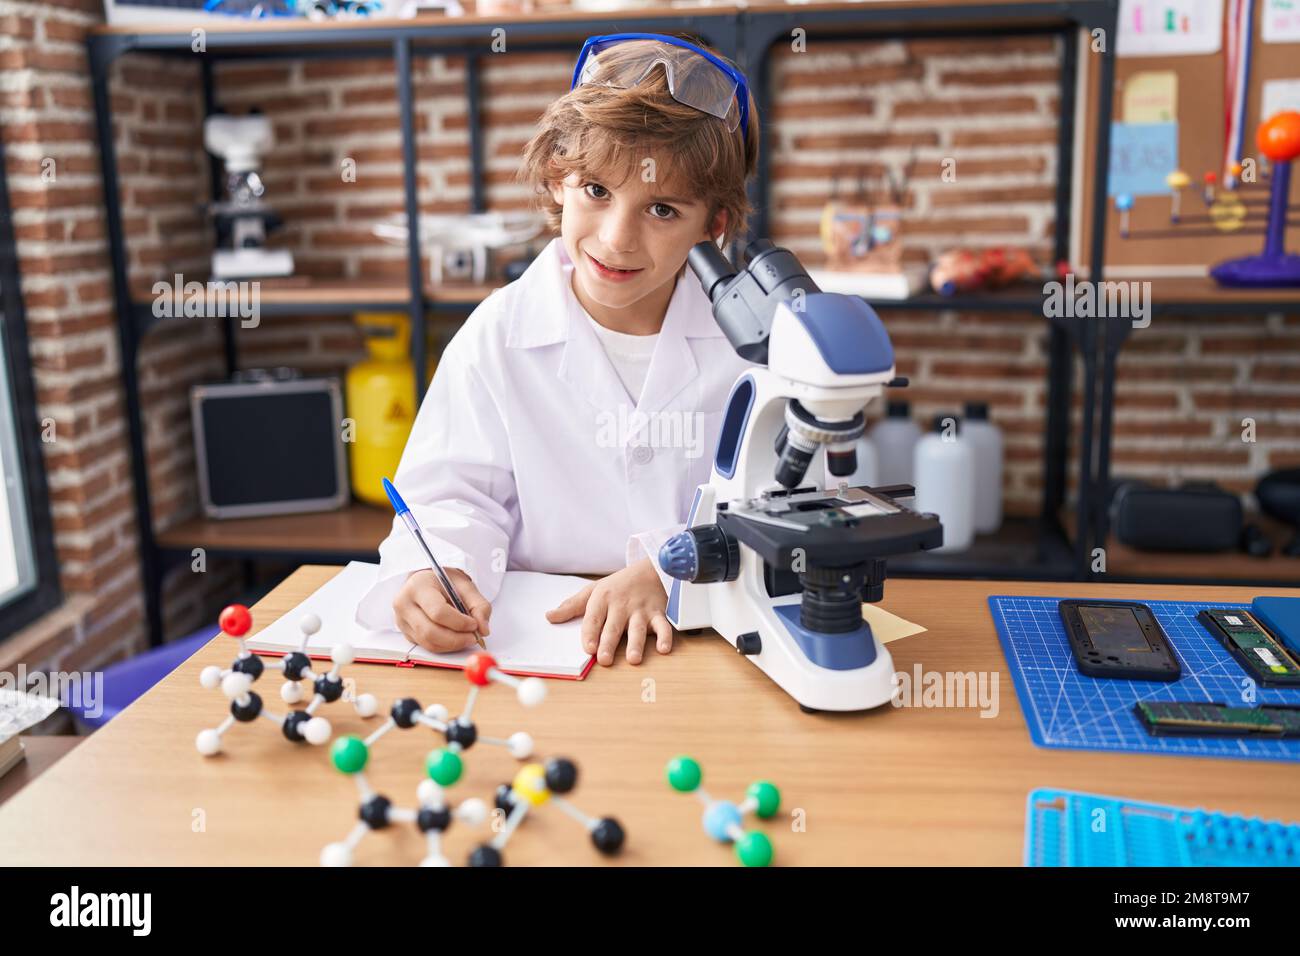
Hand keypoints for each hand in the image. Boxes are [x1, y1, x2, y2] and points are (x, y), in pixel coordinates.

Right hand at [394, 568, 490, 653]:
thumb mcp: (465, 585)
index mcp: (418, 587)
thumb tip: (483, 630)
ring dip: (452, 645)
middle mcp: (404, 604)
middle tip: (473, 637)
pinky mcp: (406, 633)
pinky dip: (445, 646)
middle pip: (430, 631)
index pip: (438, 611)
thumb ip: (479, 605)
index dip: (459, 622)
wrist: (426, 581)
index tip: (474, 624)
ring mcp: (402, 620)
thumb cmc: (444, 582)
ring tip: (467, 638)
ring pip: (428, 642)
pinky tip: (455, 639)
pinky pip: (426, 646)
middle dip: (456, 639)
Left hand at [546, 558, 673, 665]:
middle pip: (614, 626)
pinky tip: (663, 649)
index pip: (594, 618)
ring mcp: (641, 610)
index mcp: (602, 599)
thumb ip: (571, 606)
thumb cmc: (618, 585)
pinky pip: (663, 625)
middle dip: (609, 643)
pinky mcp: (658, 613)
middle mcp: (621, 605)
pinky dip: (665, 637)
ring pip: (638, 628)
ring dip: (636, 644)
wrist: (650, 569)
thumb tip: (549, 617)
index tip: (588, 648)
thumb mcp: (593, 590)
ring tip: (633, 659)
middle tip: (604, 659)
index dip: (590, 633)